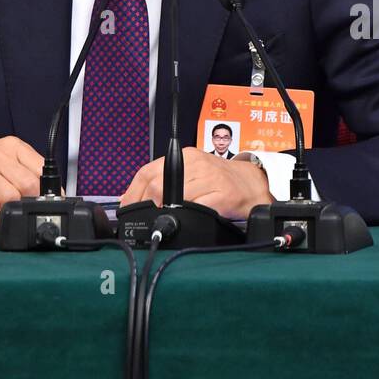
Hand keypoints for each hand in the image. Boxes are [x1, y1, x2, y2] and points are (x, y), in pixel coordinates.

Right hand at [0, 136, 47, 221]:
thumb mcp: (10, 156)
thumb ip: (30, 170)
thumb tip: (54, 193)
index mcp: (14, 147)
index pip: (41, 167)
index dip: (50, 189)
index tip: (53, 200)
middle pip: (28, 184)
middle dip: (32, 200)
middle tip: (29, 206)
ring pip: (10, 197)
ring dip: (13, 209)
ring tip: (10, 209)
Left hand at [118, 147, 272, 219]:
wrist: (252, 185)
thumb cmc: (219, 181)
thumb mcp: (191, 175)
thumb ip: (164, 183)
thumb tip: (131, 199)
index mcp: (184, 157)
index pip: (147, 171)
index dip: (133, 193)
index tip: (126, 209)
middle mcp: (196, 163)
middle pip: (157, 183)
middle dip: (145, 204)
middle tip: (144, 219)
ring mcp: (210, 178)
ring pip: (175, 194)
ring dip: (165, 211)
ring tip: (163, 221)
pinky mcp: (224, 194)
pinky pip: (199, 206)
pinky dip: (188, 215)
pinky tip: (186, 220)